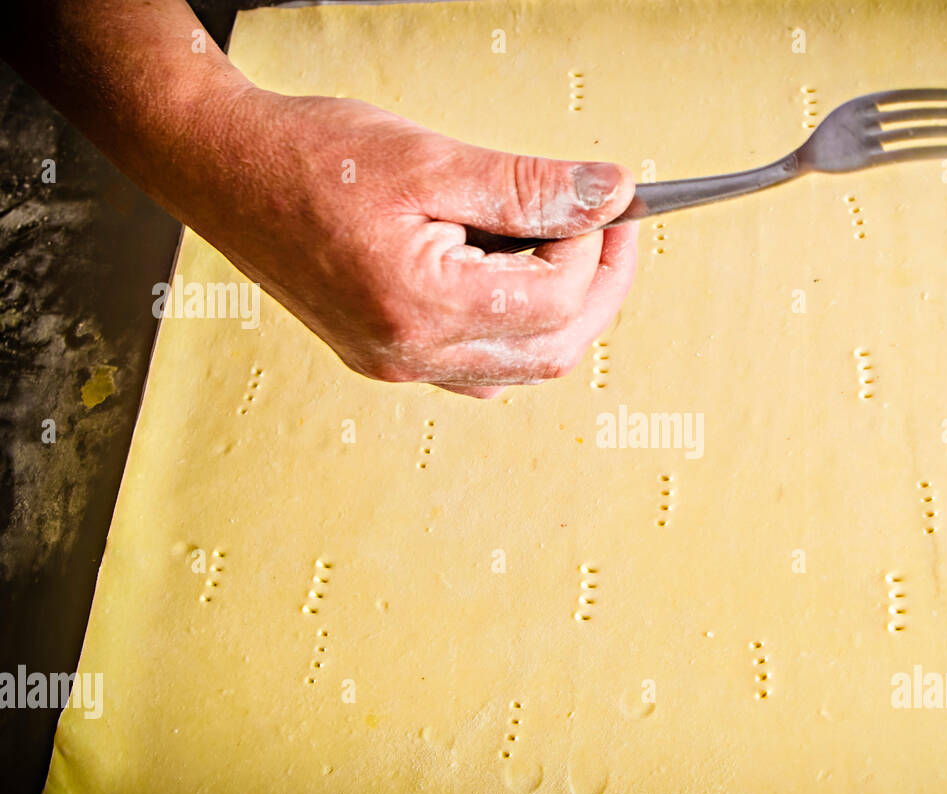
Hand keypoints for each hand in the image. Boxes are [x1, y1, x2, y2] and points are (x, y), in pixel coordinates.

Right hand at [188, 91, 638, 397]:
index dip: (593, 248)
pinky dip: (516, 330)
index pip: (554, 299)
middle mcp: (410, 353)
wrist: (222, 168)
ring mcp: (397, 365)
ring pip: (521, 368)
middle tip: (610, 228)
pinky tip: (513, 278)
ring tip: (565, 247)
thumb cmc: (310, 156)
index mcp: (421, 305)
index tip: (599, 201)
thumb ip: (529, 188)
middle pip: (551, 350)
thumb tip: (608, 195)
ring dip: (561, 315)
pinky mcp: (387, 358)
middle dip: (598, 289)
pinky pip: (480, 369)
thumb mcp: (433, 160)